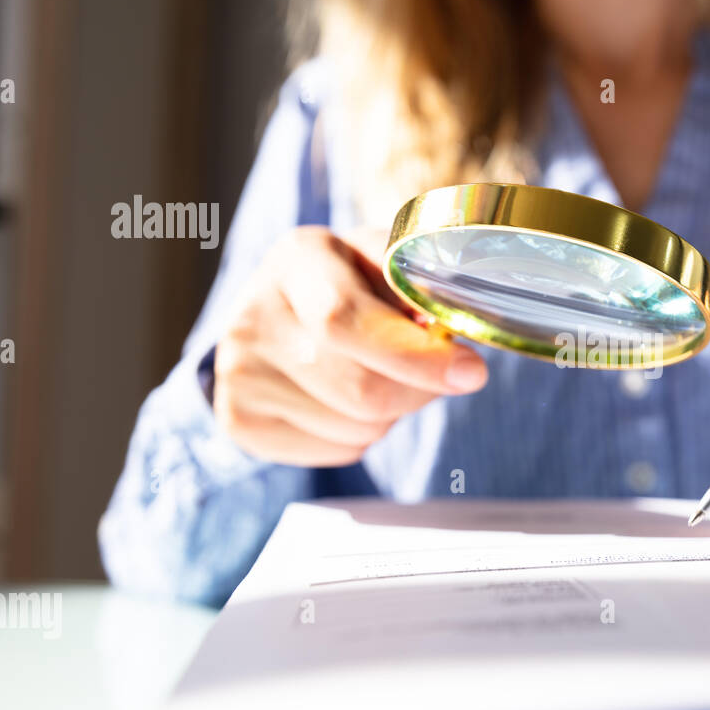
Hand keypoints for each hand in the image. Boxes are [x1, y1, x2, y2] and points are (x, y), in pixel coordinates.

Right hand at [213, 226, 487, 465]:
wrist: (282, 311)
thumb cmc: (354, 283)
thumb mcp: (388, 262)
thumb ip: (423, 291)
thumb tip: (454, 349)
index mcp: (298, 258)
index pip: (346, 319)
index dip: (415, 356)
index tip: (471, 373)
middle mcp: (253, 314)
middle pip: (359, 389)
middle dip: (417, 391)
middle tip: (432, 375)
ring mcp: (238, 373)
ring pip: (356, 427)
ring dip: (390, 414)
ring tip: (375, 375)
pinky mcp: (240, 421)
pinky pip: (336, 451)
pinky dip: (361, 436)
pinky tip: (345, 400)